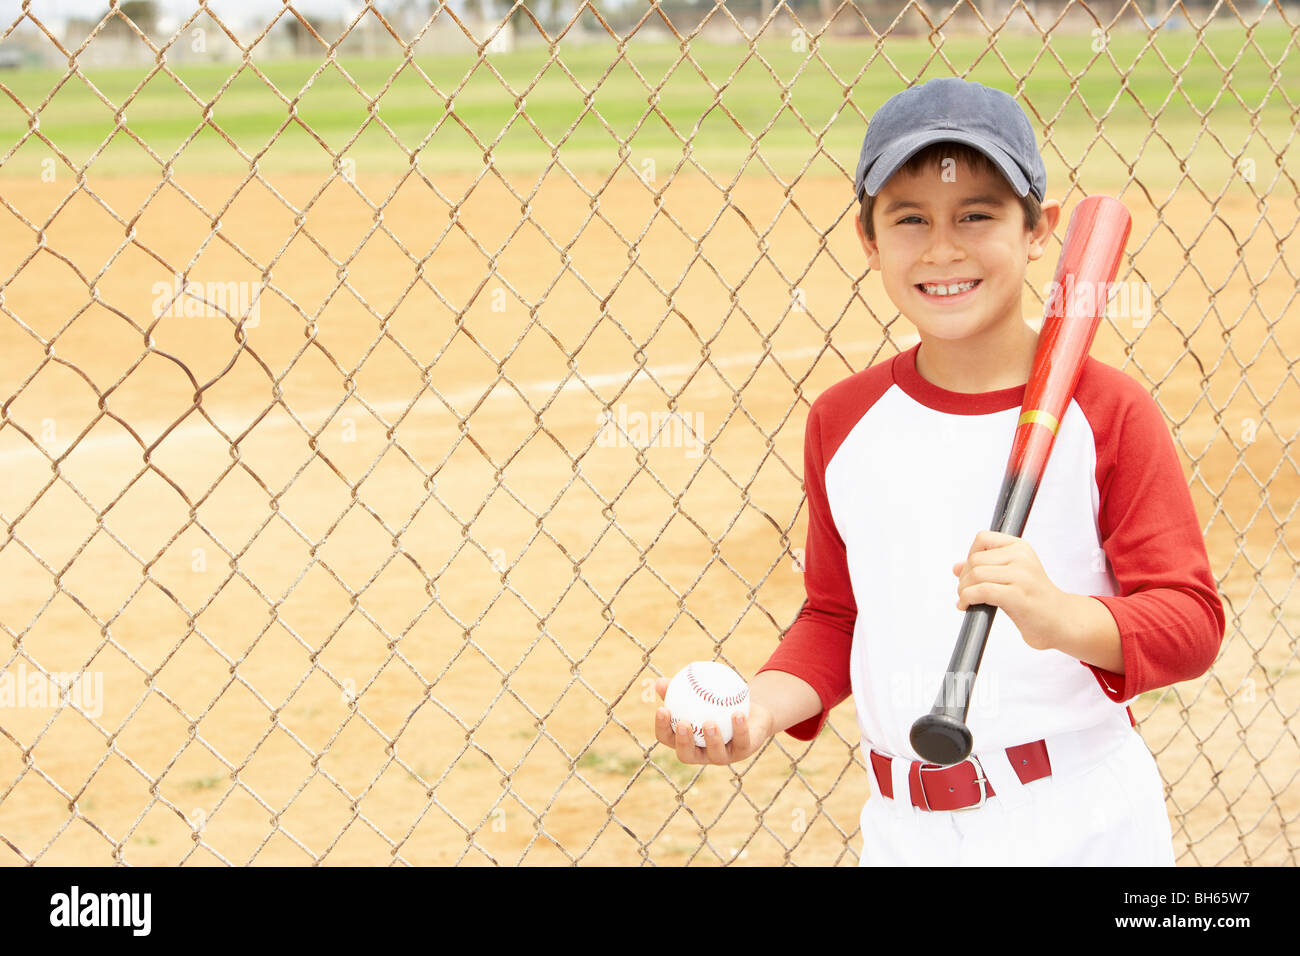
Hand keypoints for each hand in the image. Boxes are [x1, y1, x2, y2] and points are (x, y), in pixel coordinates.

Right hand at [652, 677, 773, 764]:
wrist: (747, 706)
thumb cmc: (715, 699)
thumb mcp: (697, 689)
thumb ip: (677, 687)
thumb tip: (658, 683)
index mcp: (686, 740)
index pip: (667, 738)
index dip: (662, 727)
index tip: (662, 709)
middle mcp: (701, 753)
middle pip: (687, 755)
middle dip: (683, 742)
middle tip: (682, 724)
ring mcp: (722, 755)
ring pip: (716, 754)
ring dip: (712, 739)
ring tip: (709, 723)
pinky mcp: (743, 751)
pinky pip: (741, 741)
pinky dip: (739, 728)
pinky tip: (737, 714)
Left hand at [952, 530, 1064, 651]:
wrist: (1060, 621)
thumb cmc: (1034, 599)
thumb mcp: (1010, 577)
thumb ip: (985, 568)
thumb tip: (955, 567)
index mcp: (1020, 547)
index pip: (982, 539)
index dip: (970, 556)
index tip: (971, 574)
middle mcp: (1021, 557)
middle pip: (975, 560)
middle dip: (964, 578)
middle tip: (965, 593)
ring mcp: (1021, 575)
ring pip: (975, 574)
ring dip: (964, 590)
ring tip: (967, 600)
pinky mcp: (1016, 595)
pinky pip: (980, 591)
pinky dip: (967, 599)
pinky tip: (967, 606)